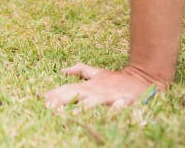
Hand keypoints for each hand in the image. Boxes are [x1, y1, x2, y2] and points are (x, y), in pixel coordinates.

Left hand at [44, 63, 159, 108]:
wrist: (143, 77)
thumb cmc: (116, 80)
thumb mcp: (97, 73)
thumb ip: (80, 71)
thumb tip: (62, 70)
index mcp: (88, 87)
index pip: (67, 90)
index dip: (54, 95)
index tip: (41, 99)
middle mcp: (95, 92)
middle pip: (75, 96)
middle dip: (62, 101)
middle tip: (49, 107)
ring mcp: (109, 97)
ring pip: (95, 102)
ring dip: (85, 107)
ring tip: (74, 112)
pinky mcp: (125, 101)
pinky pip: (120, 107)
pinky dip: (116, 109)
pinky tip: (111, 111)